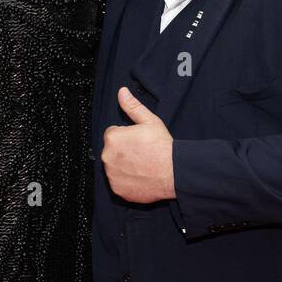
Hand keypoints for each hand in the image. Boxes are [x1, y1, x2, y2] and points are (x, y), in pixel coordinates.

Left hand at [101, 87, 175, 203]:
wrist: (175, 173)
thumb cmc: (163, 147)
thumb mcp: (149, 121)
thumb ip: (132, 106)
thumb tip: (122, 92)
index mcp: (112, 137)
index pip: (113, 134)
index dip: (126, 137)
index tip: (138, 142)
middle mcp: (107, 156)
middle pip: (112, 151)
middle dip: (123, 151)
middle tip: (141, 154)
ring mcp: (111, 175)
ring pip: (114, 167)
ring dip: (124, 166)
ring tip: (142, 165)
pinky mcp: (117, 189)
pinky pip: (118, 183)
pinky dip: (126, 181)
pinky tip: (140, 177)